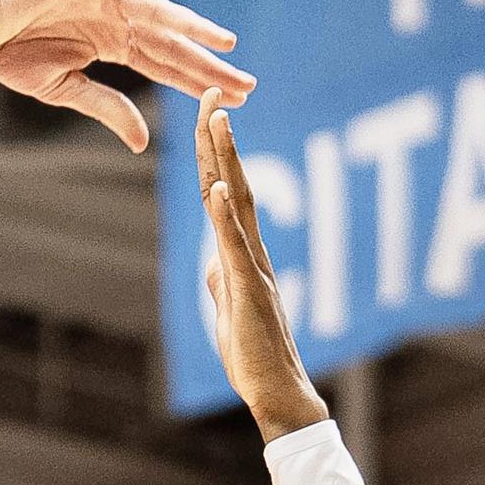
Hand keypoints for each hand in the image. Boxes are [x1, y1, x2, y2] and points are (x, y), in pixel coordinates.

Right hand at [0, 0, 252, 152]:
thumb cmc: (8, 55)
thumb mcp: (64, 88)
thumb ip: (107, 108)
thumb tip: (144, 142)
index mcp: (109, 44)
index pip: (164, 67)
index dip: (196, 84)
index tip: (230, 102)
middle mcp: (114, 18)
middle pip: (172, 45)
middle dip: (208, 66)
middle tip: (248, 86)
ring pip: (161, 14)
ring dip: (195, 28)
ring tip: (228, 45)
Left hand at [195, 89, 329, 437]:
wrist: (276, 390)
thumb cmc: (254, 352)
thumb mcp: (229, 306)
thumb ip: (222, 277)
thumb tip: (211, 259)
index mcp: (242, 251)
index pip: (224, 191)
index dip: (215, 153)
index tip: (208, 113)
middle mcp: (251, 250)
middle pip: (233, 183)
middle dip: (220, 139)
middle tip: (213, 94)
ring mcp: (253, 267)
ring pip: (238, 204)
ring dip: (228, 162)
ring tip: (220, 122)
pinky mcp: (251, 290)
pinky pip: (237, 247)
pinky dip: (226, 217)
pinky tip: (218, 190)